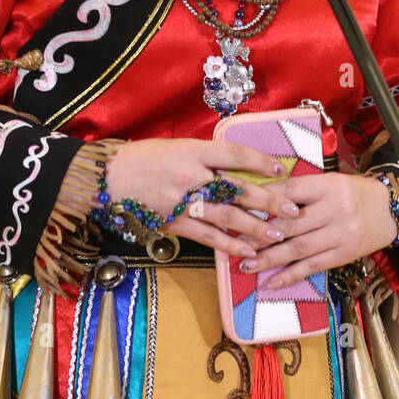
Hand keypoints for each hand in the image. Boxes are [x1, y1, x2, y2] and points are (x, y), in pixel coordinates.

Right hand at [104, 137, 300, 258]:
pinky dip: (229, 244)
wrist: (106, 178)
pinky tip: (247, 251)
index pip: (234, 153)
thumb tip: (237, 169)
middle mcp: (190, 175)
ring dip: (255, 227)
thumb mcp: (175, 147)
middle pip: (237, 188)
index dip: (260, 161)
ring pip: (226, 215)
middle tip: (293, 209)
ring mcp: (181, 201)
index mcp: (192, 150)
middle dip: (268, 200)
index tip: (281, 169)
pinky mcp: (173, 223)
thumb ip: (204, 158)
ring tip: (278, 235)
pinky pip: (206, 236)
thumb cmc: (142, 158)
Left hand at [237, 172, 398, 286]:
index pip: (290, 190)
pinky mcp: (343, 255)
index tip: (239, 206)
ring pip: (298, 249)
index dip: (263, 199)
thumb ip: (301, 189)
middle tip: (234, 242)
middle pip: (290, 224)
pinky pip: (312, 267)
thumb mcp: (329, 181)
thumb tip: (262, 196)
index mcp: (328, 186)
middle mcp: (334, 209)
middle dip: (259, 234)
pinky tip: (271, 282)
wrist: (388, 210)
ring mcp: (339, 234)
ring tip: (246, 265)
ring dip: (269, 259)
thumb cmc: (352, 193)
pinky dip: (290, 276)